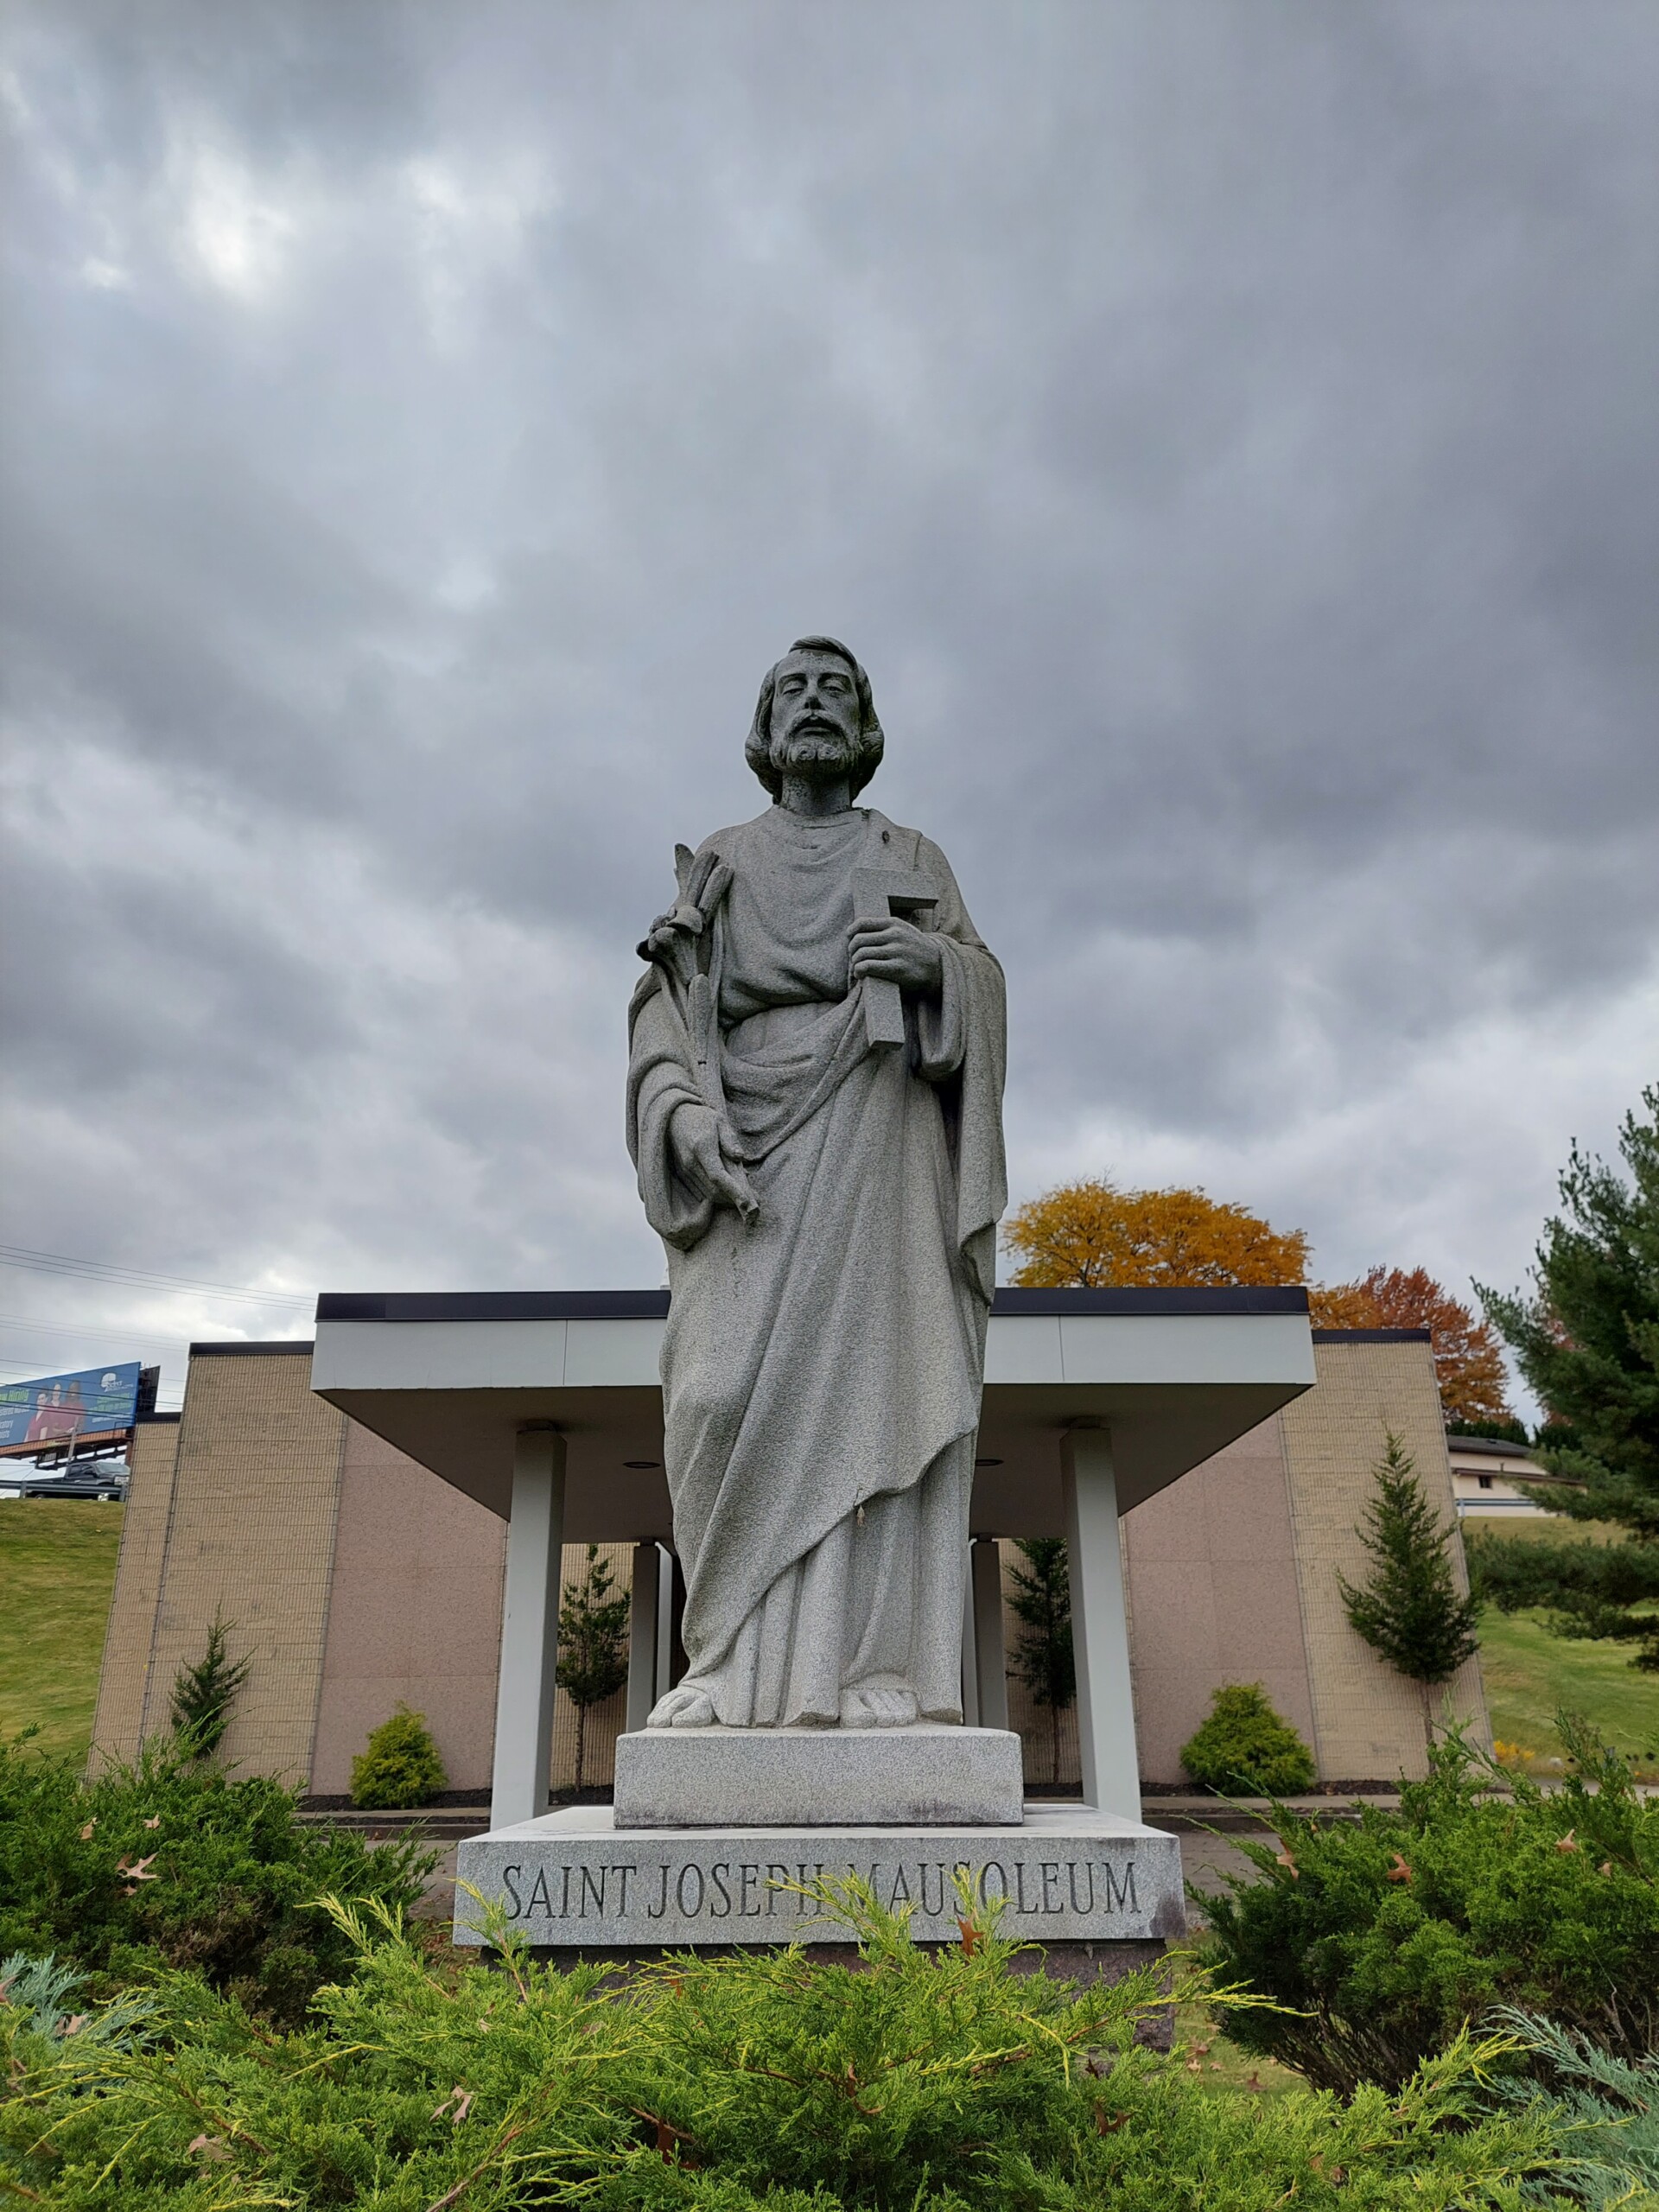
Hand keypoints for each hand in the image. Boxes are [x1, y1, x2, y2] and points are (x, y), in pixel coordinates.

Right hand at [669, 1102, 758, 1222]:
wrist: (675, 1116)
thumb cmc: (701, 1117)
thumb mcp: (720, 1121)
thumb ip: (730, 1140)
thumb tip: (740, 1157)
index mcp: (701, 1148)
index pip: (718, 1176)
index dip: (733, 1191)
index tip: (747, 1202)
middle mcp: (691, 1162)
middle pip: (714, 1189)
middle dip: (733, 1200)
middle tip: (753, 1204)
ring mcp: (685, 1169)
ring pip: (708, 1192)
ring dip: (726, 1199)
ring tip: (745, 1200)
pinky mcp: (684, 1173)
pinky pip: (702, 1189)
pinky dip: (717, 1194)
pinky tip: (731, 1191)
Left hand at [848, 917, 943, 993]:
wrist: (938, 966)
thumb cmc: (916, 949)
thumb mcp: (904, 930)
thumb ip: (885, 928)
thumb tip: (857, 930)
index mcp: (894, 923)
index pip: (862, 923)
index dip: (850, 933)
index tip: (849, 941)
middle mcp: (894, 935)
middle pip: (858, 940)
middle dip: (851, 951)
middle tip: (853, 959)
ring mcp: (896, 951)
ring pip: (861, 954)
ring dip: (854, 963)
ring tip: (856, 969)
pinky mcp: (897, 968)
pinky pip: (868, 967)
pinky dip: (858, 971)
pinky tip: (860, 975)